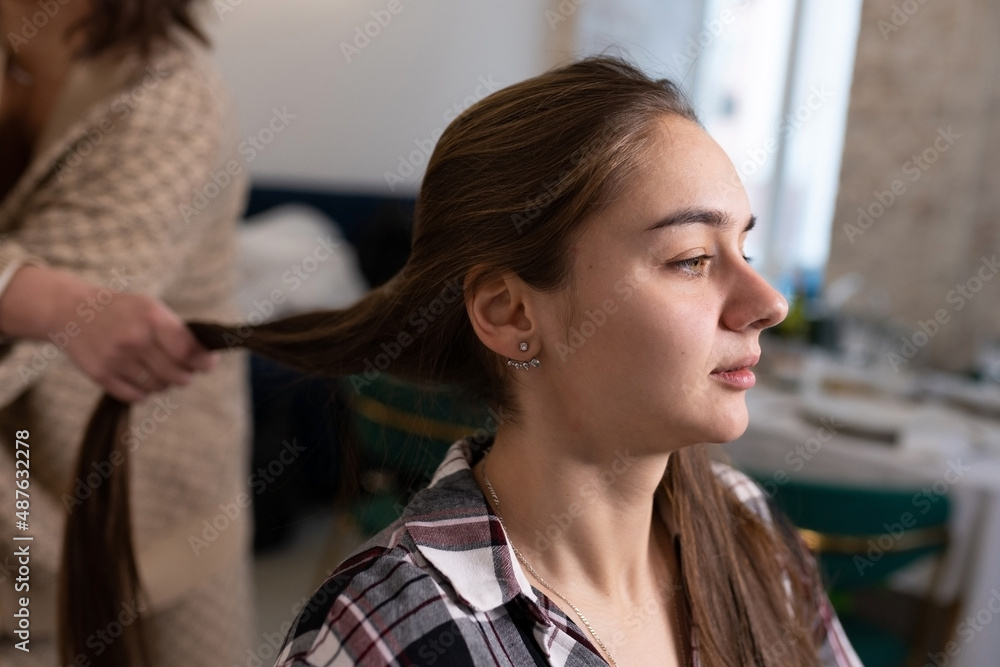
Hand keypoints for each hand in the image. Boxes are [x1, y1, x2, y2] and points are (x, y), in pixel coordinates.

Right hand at [63, 290, 218, 401]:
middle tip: (182, 369)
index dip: (203, 362)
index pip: (188, 351)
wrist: (71, 311)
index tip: (206, 364)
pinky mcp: (100, 374)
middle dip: (185, 375)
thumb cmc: (122, 311)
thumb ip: (178, 332)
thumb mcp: (151, 309)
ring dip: (164, 383)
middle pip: (176, 374)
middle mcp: (134, 339)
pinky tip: (140, 379)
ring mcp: (116, 358)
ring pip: (158, 387)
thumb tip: (206, 360)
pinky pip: (135, 396)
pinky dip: (144, 392)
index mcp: (151, 318)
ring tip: (158, 370)